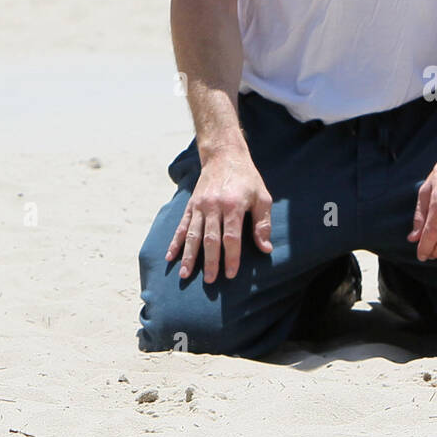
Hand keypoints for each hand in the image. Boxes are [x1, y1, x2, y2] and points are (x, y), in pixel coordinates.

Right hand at [165, 148, 273, 282]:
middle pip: (210, 239)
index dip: (231, 257)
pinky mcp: (191, 205)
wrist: (224, 155)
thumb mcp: (262, 197)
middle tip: (210, 281)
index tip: (231, 274)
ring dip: (188, 256)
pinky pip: (181, 226)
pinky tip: (170, 257)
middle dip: (210, 262)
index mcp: (233, 204)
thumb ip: (263, 224)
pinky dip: (175, 242)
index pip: (230, 237)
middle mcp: (213, 206)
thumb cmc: (247, 178)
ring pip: (192, 235)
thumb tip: (265, 249)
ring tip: (184, 275)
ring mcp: (199, 205)